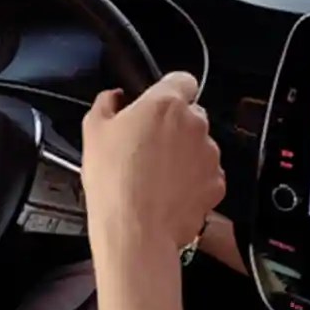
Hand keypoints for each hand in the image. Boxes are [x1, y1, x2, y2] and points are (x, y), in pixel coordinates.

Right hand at [81, 72, 224, 256]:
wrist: (136, 231)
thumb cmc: (114, 181)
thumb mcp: (93, 131)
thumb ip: (106, 103)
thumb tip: (114, 98)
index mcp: (165, 104)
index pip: (182, 79)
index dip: (168, 90)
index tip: (156, 104)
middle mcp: (194, 123)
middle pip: (190, 113)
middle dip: (173, 125)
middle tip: (146, 145)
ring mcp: (209, 154)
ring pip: (198, 144)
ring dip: (183, 152)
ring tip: (155, 173)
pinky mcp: (216, 182)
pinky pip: (205, 172)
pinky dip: (192, 178)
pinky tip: (168, 190)